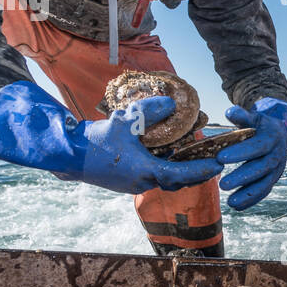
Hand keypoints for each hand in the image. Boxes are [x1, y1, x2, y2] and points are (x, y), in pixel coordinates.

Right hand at [0, 81, 223, 193]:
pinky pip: (151, 176)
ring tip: (193, 157)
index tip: (219, 166)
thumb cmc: (95, 140)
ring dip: (179, 171)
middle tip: (211, 163)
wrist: (67, 154)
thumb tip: (172, 103)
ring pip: (164, 179)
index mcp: (145, 172)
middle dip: (194, 172)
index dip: (202, 170)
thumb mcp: (125, 121)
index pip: (182, 174)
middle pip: (176, 181)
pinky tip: (167, 154)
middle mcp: (141, 182)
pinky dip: (164, 168)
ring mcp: (132, 183)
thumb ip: (150, 110)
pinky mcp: (124, 180)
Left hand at [214, 97, 286, 209]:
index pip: (257, 146)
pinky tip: (237, 207)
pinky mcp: (273, 179)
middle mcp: (278, 154)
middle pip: (262, 168)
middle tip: (222, 185)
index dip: (241, 152)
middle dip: (242, 177)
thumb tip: (230, 112)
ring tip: (230, 202)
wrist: (279, 135)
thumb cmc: (259, 125)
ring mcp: (277, 169)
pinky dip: (252, 200)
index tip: (221, 158)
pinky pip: (264, 191)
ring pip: (265, 184)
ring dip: (248, 194)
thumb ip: (242, 115)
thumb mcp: (253, 117)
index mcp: (272, 137)